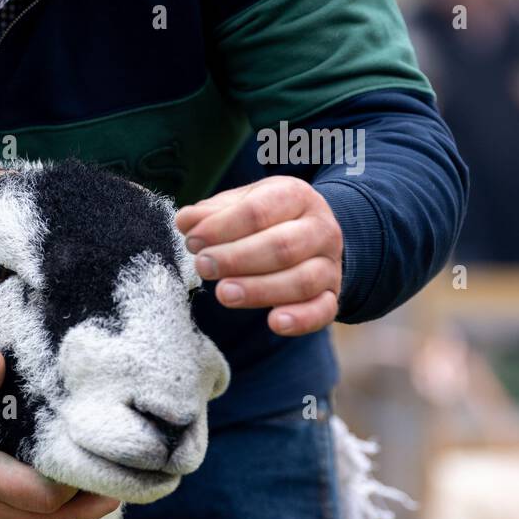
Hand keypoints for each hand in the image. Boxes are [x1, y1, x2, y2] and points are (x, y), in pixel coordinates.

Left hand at [176, 175, 342, 335]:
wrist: (315, 232)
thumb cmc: (270, 217)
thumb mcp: (244, 202)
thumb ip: (214, 212)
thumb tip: (186, 221)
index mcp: (296, 196)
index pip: (259, 211)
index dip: (223, 227)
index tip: (193, 239)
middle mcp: (321, 228)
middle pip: (282, 247)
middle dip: (237, 259)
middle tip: (203, 266)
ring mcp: (330, 263)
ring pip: (301, 281)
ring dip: (260, 290)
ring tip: (223, 293)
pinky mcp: (332, 294)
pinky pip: (323, 310)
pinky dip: (301, 319)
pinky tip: (274, 322)